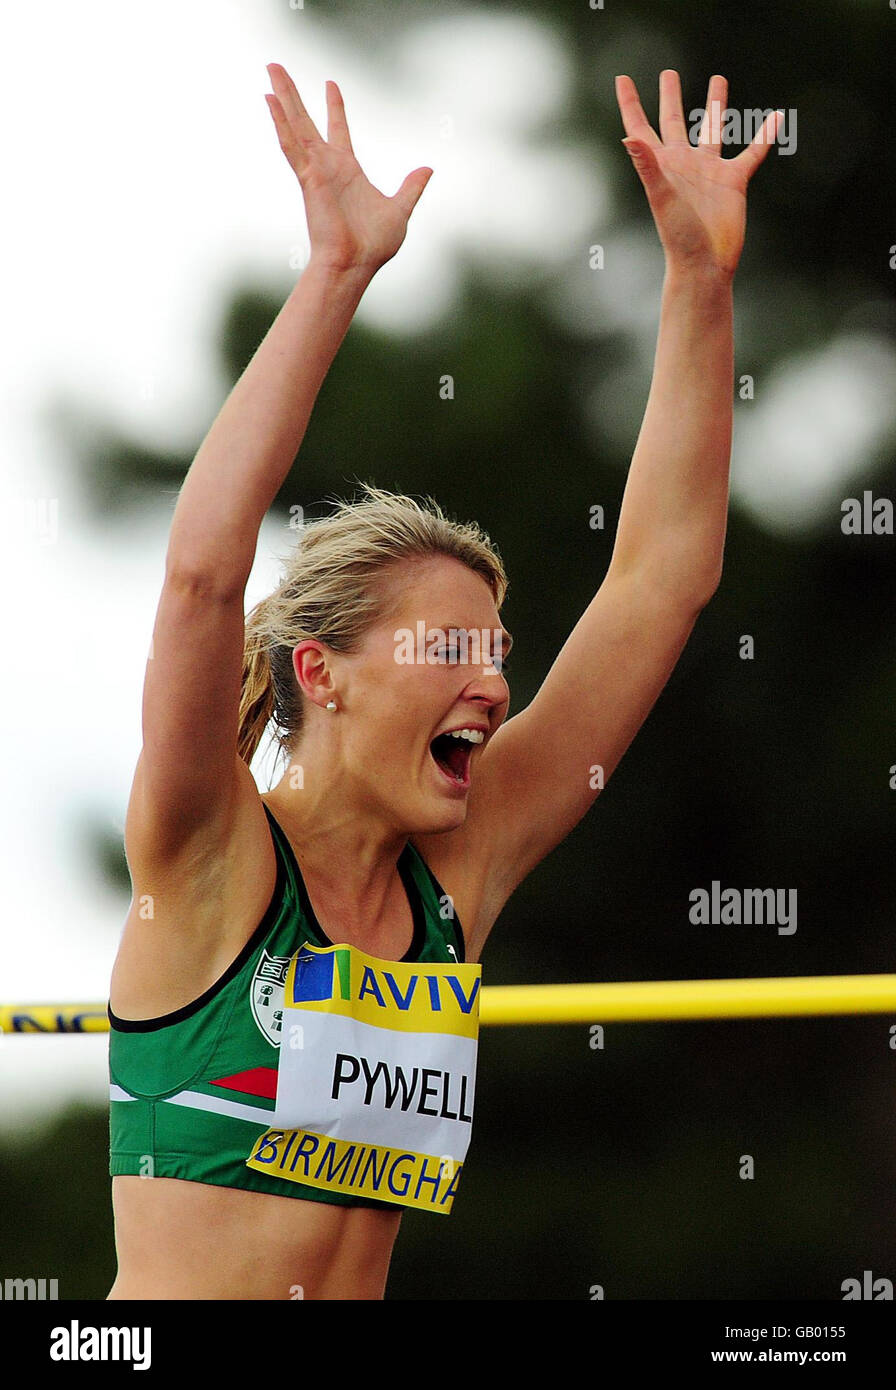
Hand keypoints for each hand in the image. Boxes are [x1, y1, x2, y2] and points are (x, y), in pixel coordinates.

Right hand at [265, 63, 432, 275]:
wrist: (356, 264)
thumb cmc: (374, 245)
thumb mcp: (400, 209)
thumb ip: (411, 188)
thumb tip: (427, 170)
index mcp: (347, 170)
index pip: (338, 130)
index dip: (334, 107)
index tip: (331, 84)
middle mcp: (328, 166)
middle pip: (307, 120)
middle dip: (293, 93)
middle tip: (277, 67)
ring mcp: (316, 170)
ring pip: (295, 125)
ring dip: (282, 97)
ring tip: (271, 68)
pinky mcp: (308, 178)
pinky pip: (291, 146)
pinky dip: (280, 124)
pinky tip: (269, 101)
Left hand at [615, 71, 780, 277]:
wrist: (705, 263)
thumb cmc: (678, 235)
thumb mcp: (660, 196)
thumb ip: (647, 165)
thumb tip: (628, 137)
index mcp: (661, 164)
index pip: (640, 126)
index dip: (631, 102)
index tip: (623, 78)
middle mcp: (684, 162)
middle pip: (674, 120)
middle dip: (671, 97)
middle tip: (669, 73)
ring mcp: (709, 170)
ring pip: (713, 128)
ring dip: (716, 105)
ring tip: (719, 79)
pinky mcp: (734, 180)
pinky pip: (752, 152)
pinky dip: (764, 136)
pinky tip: (775, 117)